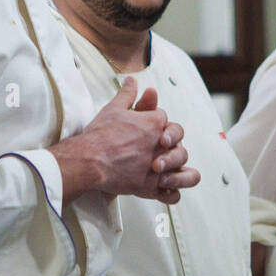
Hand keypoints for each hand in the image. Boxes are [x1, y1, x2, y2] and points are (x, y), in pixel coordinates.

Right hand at [50, 76, 199, 204]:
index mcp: (156, 123)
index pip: (166, 120)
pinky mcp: (152, 187)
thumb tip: (132, 81)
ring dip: (182, 172)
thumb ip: (127, 94)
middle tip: (159, 149)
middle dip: (172, 146)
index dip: (157, 124)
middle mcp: (162, 146)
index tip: (148, 129)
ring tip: (174, 173)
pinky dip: (171, 194)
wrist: (90, 160)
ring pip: (185, 171)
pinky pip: (172, 194)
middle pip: (180, 144)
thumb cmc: (100, 135)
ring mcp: (159, 168)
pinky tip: (166, 190)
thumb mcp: (114, 108)